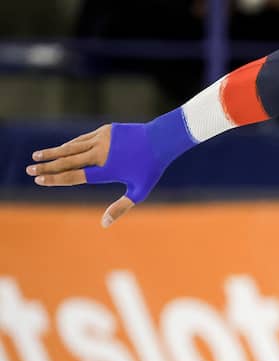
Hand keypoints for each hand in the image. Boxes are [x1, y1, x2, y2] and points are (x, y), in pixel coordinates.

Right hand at [27, 122, 170, 227]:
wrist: (161, 140)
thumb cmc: (151, 168)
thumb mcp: (139, 191)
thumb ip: (121, 207)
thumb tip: (104, 224)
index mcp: (108, 170)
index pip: (76, 176)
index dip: (56, 178)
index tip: (39, 180)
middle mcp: (102, 153)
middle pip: (68, 160)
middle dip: (47, 166)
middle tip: (29, 170)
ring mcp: (102, 140)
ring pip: (72, 147)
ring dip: (53, 152)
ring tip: (37, 157)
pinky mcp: (105, 131)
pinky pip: (84, 139)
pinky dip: (71, 145)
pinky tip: (60, 149)